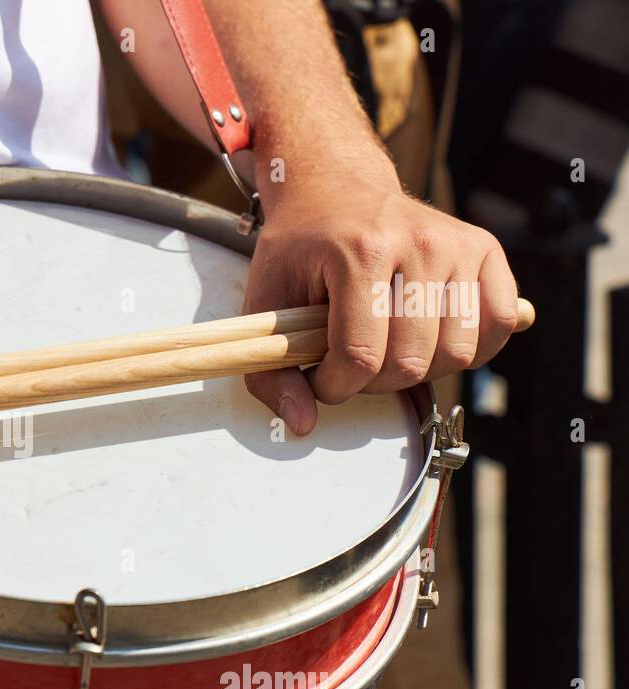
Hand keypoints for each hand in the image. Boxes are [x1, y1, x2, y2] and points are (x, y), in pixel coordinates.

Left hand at [241, 174, 519, 435]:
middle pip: (411, 362)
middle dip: (374, 383)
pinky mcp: (485, 249)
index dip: (336, 387)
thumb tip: (301, 425)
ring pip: (457, 354)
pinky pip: (497, 326)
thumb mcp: (265, 302)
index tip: (320, 379)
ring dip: (420, 372)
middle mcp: (417, 244)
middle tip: (351, 365)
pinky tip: (430, 340)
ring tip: (388, 350)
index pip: (360, 356)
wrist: (335, 188)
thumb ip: (269, 371)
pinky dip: (469, 349)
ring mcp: (456, 244)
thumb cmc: (299, 249)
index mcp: (358, 252)